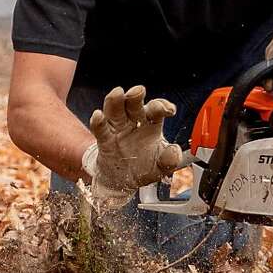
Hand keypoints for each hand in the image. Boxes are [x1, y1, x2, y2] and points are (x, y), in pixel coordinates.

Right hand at [80, 85, 185, 203]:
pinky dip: (98, 121)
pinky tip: (98, 115)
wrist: (121, 181)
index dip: (162, 106)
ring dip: (115, 100)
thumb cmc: (143, 167)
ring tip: (118, 93)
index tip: (169, 110)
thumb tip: (174, 151)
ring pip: (115, 110)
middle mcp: (133, 122)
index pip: (156, 109)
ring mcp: (117, 129)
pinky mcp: (104, 140)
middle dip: (136, 95)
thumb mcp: (161, 166)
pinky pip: (100, 128)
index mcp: (151, 124)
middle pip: (133, 104)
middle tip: (139, 91)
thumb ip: (170, 159)